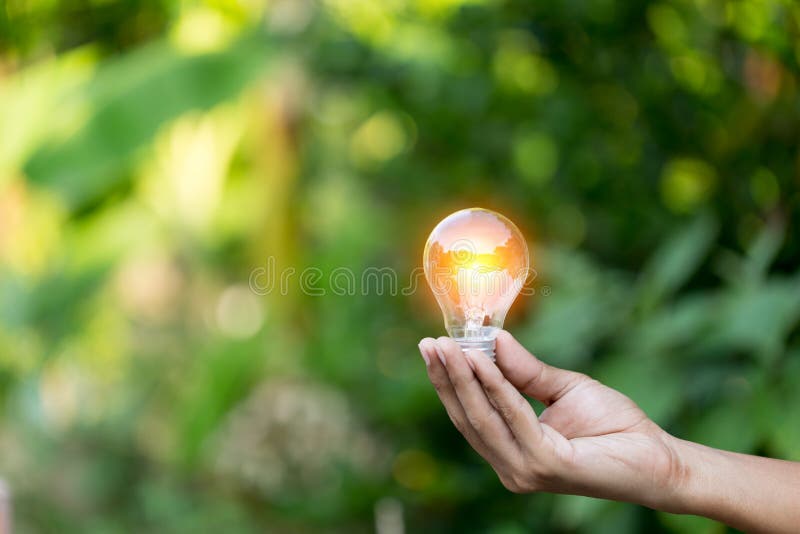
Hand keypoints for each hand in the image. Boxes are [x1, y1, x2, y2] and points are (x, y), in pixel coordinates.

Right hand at [418, 332, 683, 509]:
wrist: (658, 456)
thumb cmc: (614, 425)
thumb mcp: (561, 387)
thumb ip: (524, 370)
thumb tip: (493, 338)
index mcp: (512, 449)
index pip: (470, 413)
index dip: (449, 380)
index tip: (433, 346)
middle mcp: (511, 465)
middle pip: (468, 417)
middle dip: (446, 377)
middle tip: (429, 343)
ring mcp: (525, 470)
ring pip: (483, 418)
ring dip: (462, 378)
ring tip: (446, 346)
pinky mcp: (544, 465)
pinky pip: (512, 416)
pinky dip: (494, 386)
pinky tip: (479, 359)